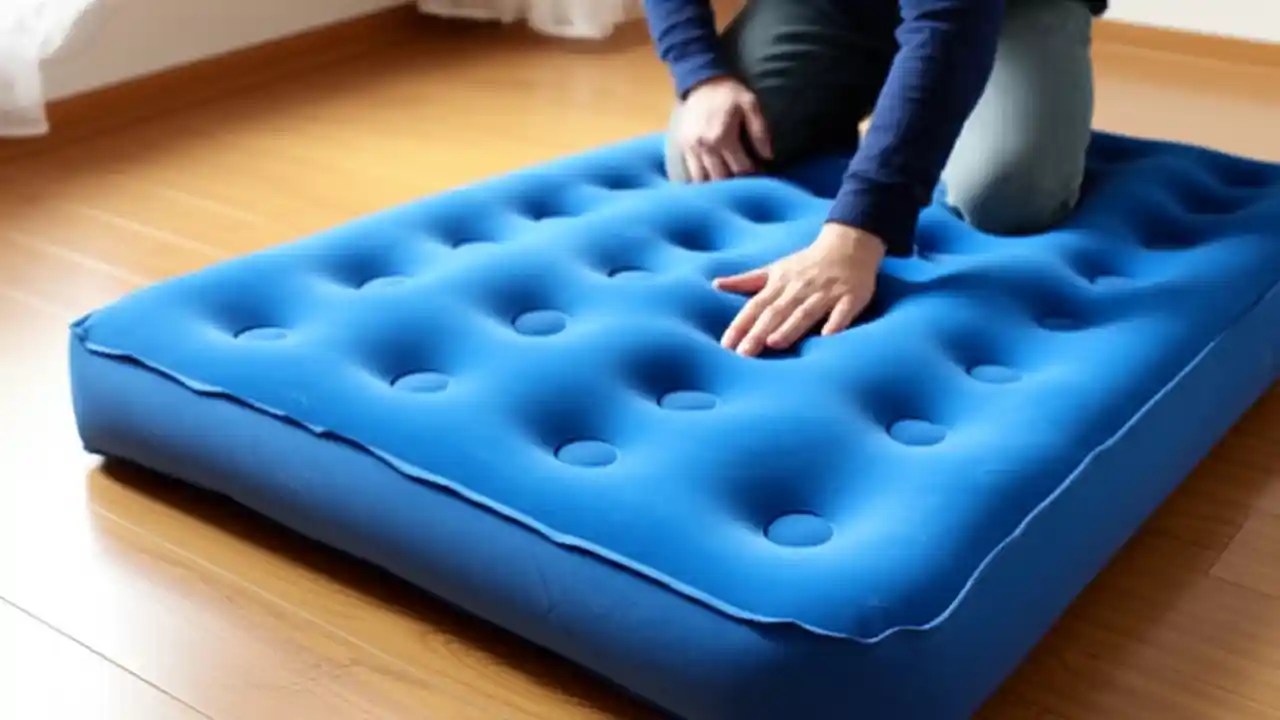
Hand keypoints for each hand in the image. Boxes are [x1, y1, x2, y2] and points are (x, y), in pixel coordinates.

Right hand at [676, 76, 772, 182]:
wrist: (700, 81)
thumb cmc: (729, 93)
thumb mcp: (750, 105)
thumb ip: (760, 131)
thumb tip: (768, 157)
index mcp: (723, 138)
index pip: (741, 168)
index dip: (753, 175)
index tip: (760, 174)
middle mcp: (705, 148)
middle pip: (721, 179)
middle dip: (733, 184)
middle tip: (743, 182)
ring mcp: (690, 149)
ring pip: (701, 180)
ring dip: (714, 187)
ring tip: (725, 187)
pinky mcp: (681, 148)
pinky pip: (687, 173)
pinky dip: (697, 182)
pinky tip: (706, 185)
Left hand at [714, 223, 884, 355]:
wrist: (849, 244)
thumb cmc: (807, 263)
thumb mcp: (775, 269)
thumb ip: (747, 281)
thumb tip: (716, 284)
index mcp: (779, 283)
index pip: (755, 306)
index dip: (740, 325)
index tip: (725, 345)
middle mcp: (800, 288)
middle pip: (776, 312)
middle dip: (759, 332)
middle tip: (743, 354)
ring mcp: (826, 293)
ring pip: (805, 312)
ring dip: (790, 327)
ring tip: (774, 344)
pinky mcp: (850, 297)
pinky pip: (842, 312)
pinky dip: (836, 323)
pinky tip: (828, 337)